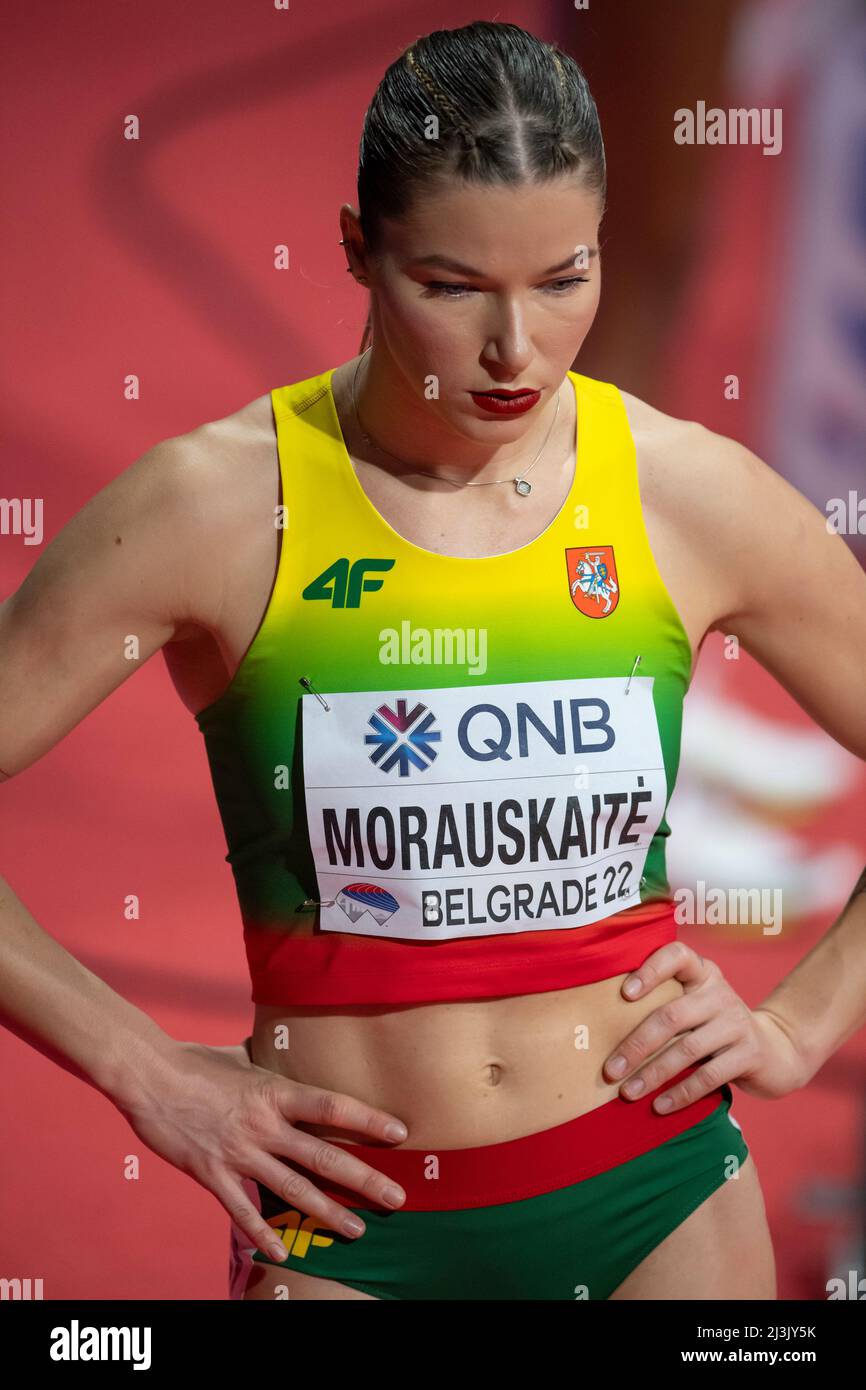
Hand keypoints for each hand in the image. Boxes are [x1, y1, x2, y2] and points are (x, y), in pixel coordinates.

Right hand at [115, 1038, 409, 1264]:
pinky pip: (243, 1210)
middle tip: (396, 1198)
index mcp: (275, 1090)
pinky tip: (283, 1253)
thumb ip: (264, 1060)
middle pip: (324, 1156)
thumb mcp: (240, 1055)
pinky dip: (263, 1234)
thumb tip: (278, 1043)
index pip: (332, 1106)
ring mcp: (239, 1151)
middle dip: (364, 1179)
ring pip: (293, 1189)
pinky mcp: (212, 1173)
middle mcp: (264, 1124)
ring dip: (328, 1212)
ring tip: (357, 1229)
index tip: (399, 1133)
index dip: (368, 1120)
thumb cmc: (194, 1061)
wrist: (149, 1077)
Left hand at [602, 942, 809, 1112]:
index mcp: (702, 974)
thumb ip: (664, 1003)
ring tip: (627, 1093)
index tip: (624, 993)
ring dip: (653, 1074)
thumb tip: (602, 1025)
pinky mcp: (748, 1054)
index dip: (651, 969)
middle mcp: (719, 993)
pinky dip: (680, 1094)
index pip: (678, 955)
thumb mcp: (695, 1004)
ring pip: (686, 1050)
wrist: (774, 1050)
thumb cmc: (715, 1026)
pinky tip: (659, 1107)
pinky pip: (708, 1076)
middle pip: (671, 1015)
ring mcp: (736, 1023)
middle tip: (609, 1070)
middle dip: (636, 1045)